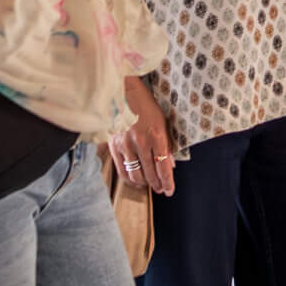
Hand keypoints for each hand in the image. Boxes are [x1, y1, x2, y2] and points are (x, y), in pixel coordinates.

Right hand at [106, 76, 174, 194]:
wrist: (123, 94)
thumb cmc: (146, 106)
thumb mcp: (162, 122)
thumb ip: (167, 144)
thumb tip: (171, 165)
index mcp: (156, 136)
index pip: (164, 167)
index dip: (168, 182)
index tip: (170, 191)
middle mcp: (141, 143)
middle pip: (150, 173)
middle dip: (157, 185)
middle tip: (161, 190)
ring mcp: (126, 145)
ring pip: (136, 174)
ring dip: (144, 184)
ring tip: (149, 186)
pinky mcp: (114, 146)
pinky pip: (122, 170)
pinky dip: (130, 179)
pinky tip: (136, 181)